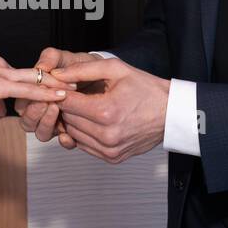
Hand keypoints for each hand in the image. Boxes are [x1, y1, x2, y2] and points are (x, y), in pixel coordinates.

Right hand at [0, 48, 68, 117]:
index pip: (13, 71)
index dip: (28, 80)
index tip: (42, 85)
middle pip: (31, 70)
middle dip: (50, 77)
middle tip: (70, 81)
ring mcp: (1, 71)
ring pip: (35, 78)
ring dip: (55, 84)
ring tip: (74, 88)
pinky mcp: (0, 84)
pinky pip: (29, 89)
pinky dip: (47, 93)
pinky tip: (61, 97)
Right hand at [14, 48, 103, 146]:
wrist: (105, 76)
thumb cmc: (82, 65)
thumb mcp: (67, 58)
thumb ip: (52, 57)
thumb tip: (41, 66)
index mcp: (36, 93)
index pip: (22, 101)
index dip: (29, 96)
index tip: (43, 88)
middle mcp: (43, 111)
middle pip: (27, 122)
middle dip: (35, 112)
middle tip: (48, 101)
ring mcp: (56, 123)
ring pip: (42, 133)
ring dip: (46, 123)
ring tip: (57, 108)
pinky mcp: (72, 133)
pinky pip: (63, 142)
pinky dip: (64, 140)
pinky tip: (68, 133)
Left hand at [49, 56, 169, 163]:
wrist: (170, 113)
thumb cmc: (146, 89)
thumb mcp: (116, 69)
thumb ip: (83, 70)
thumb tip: (56, 75)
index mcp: (106, 112)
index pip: (66, 103)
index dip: (62, 92)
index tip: (66, 86)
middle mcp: (107, 135)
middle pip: (68, 119)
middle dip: (68, 106)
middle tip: (77, 95)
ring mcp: (109, 150)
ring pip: (73, 134)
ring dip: (75, 121)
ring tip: (87, 107)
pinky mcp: (112, 157)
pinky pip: (85, 146)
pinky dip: (84, 134)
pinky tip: (95, 121)